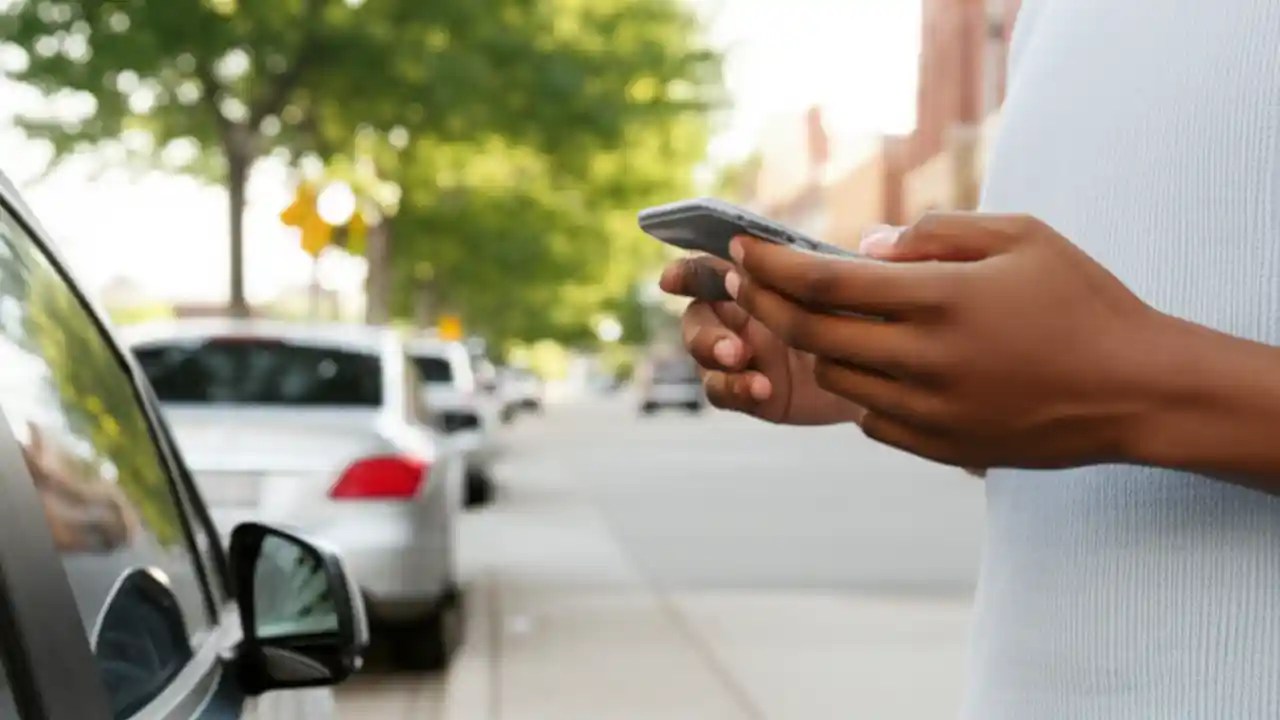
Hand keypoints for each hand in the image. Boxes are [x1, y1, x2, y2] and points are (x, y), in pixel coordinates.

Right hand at [659, 255, 861, 424]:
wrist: (885, 375)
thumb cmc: (868, 319)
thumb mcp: (857, 288)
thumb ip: (848, 267)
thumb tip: (867, 242)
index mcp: (756, 282)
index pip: (709, 270)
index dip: (685, 272)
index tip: (671, 280)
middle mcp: (741, 317)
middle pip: (696, 319)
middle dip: (703, 332)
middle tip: (733, 346)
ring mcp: (743, 358)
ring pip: (703, 359)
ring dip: (715, 359)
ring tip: (742, 363)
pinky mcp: (752, 392)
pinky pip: (723, 392)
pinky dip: (733, 388)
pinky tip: (759, 389)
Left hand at [726, 212, 1164, 468]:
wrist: (1135, 389)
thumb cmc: (1080, 300)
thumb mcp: (1019, 237)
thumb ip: (934, 233)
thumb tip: (861, 249)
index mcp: (941, 298)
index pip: (824, 281)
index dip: (772, 265)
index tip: (740, 250)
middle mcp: (925, 359)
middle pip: (811, 333)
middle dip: (764, 303)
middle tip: (745, 282)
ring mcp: (930, 409)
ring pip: (836, 377)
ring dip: (817, 345)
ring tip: (822, 320)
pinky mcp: (941, 446)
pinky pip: (871, 419)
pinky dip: (860, 389)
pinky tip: (877, 366)